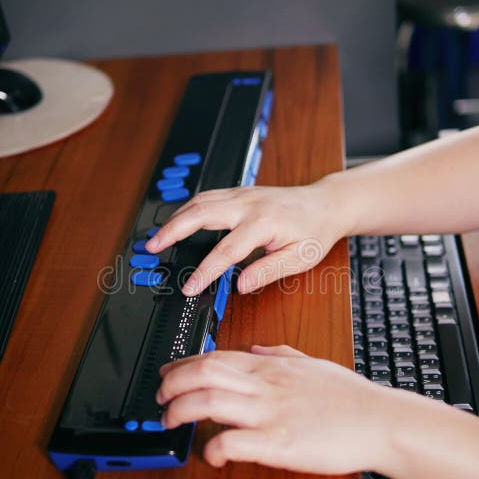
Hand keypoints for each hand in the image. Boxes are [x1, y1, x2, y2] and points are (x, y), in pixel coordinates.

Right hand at [144, 182, 347, 295]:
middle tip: (152, 247)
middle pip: (201, 213)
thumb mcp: (299, 259)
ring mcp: (243, 194)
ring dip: (176, 217)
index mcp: (263, 223)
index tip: (190, 287)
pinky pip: (208, 196)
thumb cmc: (315, 231)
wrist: (326, 204)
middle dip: (173, 230)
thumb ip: (267, 271)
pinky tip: (178, 219)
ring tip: (157, 236)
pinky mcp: (240, 192)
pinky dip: (188, 207)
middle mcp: (249, 204)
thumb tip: (240, 285)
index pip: (225, 251)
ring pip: (200, 200)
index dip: (204, 271)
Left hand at [156, 344, 403, 474]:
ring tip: (170, 421)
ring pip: (209, 401)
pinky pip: (234, 442)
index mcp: (271, 367)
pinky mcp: (279, 443)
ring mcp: (270, 413)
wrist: (380, 421)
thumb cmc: (350, 397)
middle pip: (204, 373)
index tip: (167, 374)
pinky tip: (210, 455)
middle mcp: (266, 385)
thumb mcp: (312, 364)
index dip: (183, 364)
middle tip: (160, 397)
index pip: (216, 357)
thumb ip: (280, 354)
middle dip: (172, 383)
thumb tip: (255, 349)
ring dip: (180, 411)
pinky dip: (213, 448)